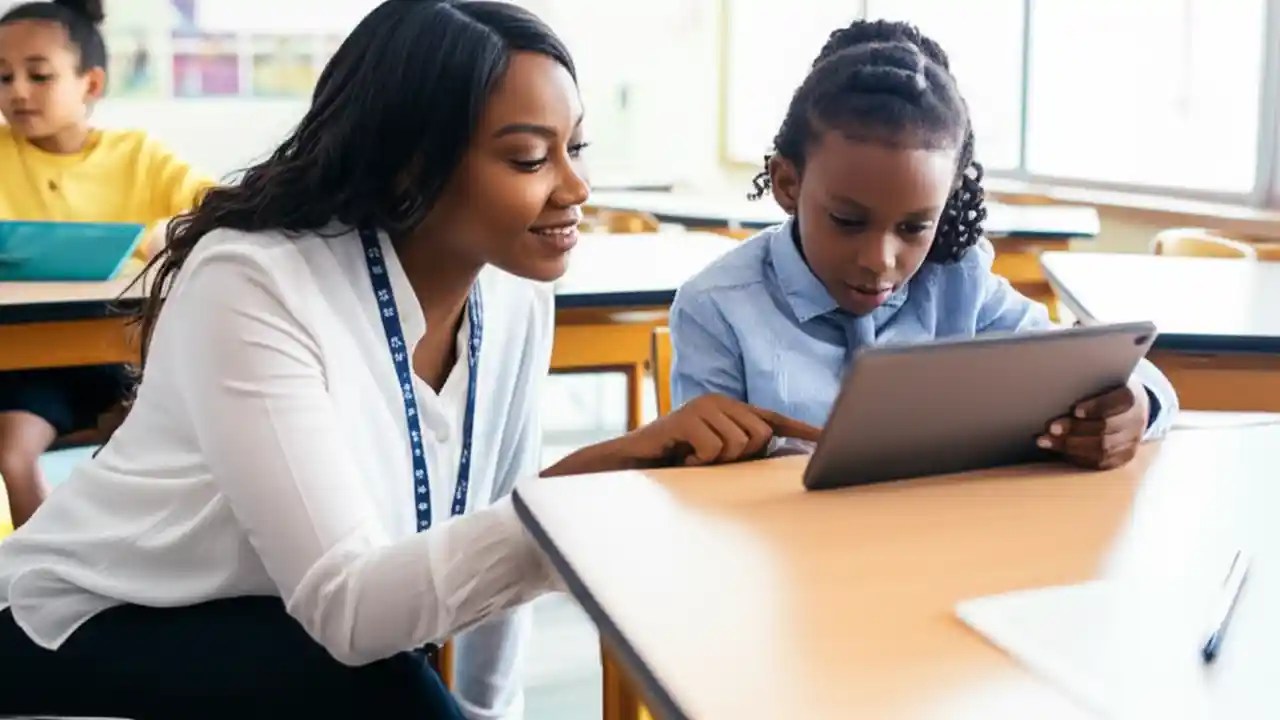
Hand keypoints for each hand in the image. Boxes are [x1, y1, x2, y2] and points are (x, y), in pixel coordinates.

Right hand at [623, 394, 821, 466]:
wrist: (633, 461)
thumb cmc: (677, 460)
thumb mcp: (717, 455)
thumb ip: (744, 451)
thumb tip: (781, 454)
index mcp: (732, 409)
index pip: (773, 419)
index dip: (801, 429)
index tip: (826, 439)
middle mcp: (721, 402)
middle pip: (760, 434)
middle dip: (741, 455)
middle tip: (710, 459)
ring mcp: (703, 406)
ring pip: (739, 442)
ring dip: (717, 461)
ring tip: (694, 459)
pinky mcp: (686, 417)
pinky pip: (714, 447)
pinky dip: (700, 461)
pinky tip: (683, 460)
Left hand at [1036, 381, 1148, 469]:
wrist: (1130, 409)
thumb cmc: (1105, 391)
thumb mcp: (1101, 381)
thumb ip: (1085, 384)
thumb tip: (1052, 384)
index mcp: (1131, 397)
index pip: (1118, 402)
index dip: (1097, 407)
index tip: (1076, 410)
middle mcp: (1135, 421)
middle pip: (1106, 429)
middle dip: (1076, 429)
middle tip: (1051, 427)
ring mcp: (1130, 442)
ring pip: (1101, 449)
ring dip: (1069, 445)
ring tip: (1045, 440)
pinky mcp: (1121, 458)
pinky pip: (1097, 462)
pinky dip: (1073, 456)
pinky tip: (1055, 449)